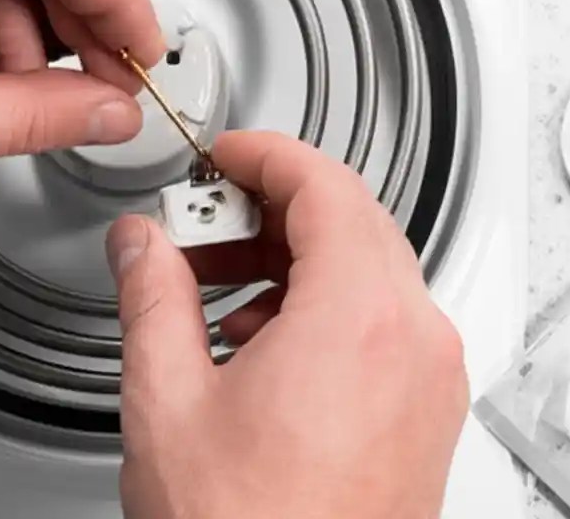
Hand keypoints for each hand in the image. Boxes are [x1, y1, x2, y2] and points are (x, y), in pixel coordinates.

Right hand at [106, 132, 467, 518]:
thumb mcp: (169, 401)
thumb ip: (151, 298)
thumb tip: (138, 243)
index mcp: (360, 317)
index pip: (325, 184)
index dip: (266, 154)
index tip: (224, 155)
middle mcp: (415, 339)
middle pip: (352, 222)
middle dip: (270, 211)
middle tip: (202, 225)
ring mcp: (431, 379)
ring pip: (370, 273)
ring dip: (295, 263)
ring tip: (218, 295)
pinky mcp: (428, 414)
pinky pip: (384, 326)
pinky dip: (326, 311)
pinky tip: (261, 347)